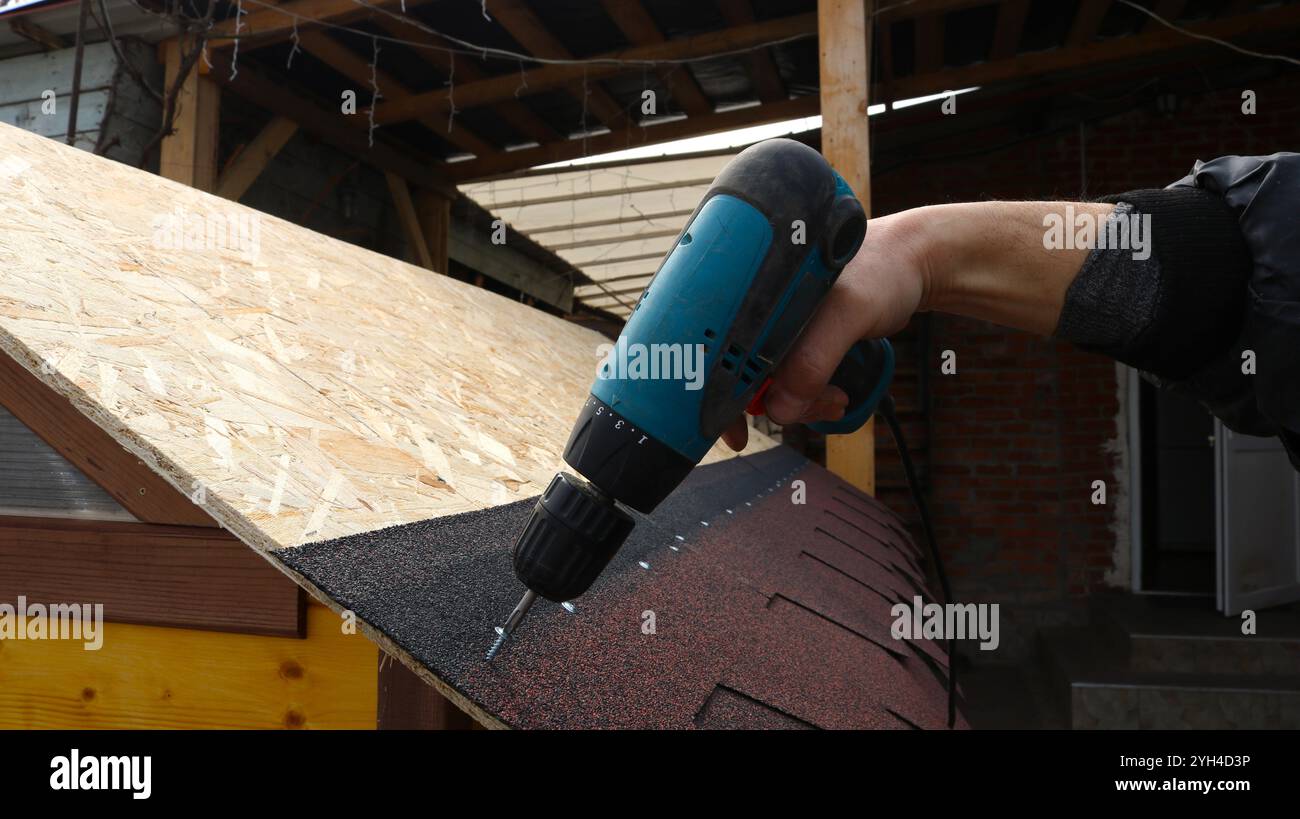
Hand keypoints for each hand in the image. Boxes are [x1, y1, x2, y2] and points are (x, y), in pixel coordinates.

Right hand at [721, 209, 928, 449]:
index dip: (716, 392)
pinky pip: (788, 380)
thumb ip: (812, 362)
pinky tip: (832, 394)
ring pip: (766, 383)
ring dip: (798, 403)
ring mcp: (775, 325)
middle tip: (813, 408)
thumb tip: (779, 408)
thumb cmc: (881, 270)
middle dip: (771, 403)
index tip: (731, 429)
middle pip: (738, 374)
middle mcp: (756, 308)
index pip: (713, 348)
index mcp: (752, 289)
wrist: (911, 265)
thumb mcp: (848, 314)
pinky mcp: (796, 339)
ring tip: (835, 399)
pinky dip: (807, 396)